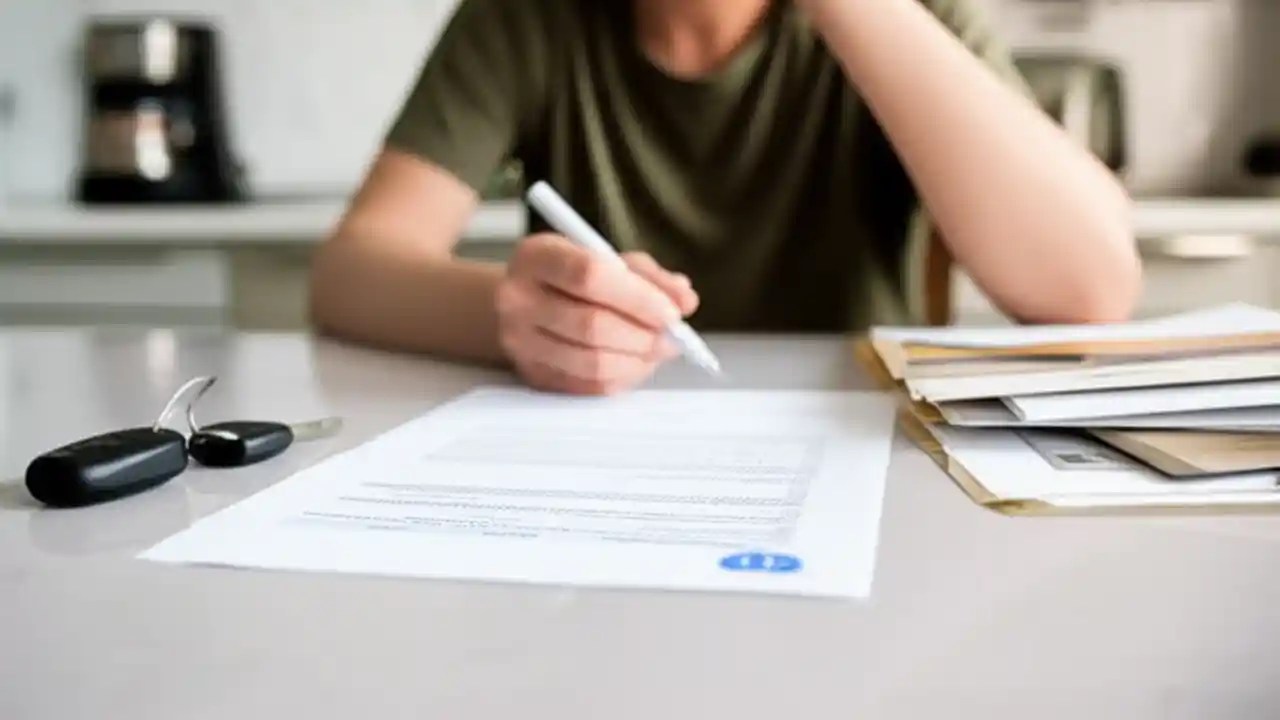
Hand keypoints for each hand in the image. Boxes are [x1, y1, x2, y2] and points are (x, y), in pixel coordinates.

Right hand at [495, 233, 698, 394]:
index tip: (671, 312)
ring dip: (637, 361)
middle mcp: (518, 299)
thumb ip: (649, 276)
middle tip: (673, 338)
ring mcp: (520, 342)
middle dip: (643, 336)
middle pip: (591, 325)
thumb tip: (685, 300)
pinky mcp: (532, 374)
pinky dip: (622, 377)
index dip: (638, 298)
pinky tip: (635, 363)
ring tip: (657, 350)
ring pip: (591, 362)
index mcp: (537, 256)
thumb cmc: (569, 278)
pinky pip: (587, 386)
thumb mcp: (607, 258)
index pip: (590, 276)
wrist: (519, 302)